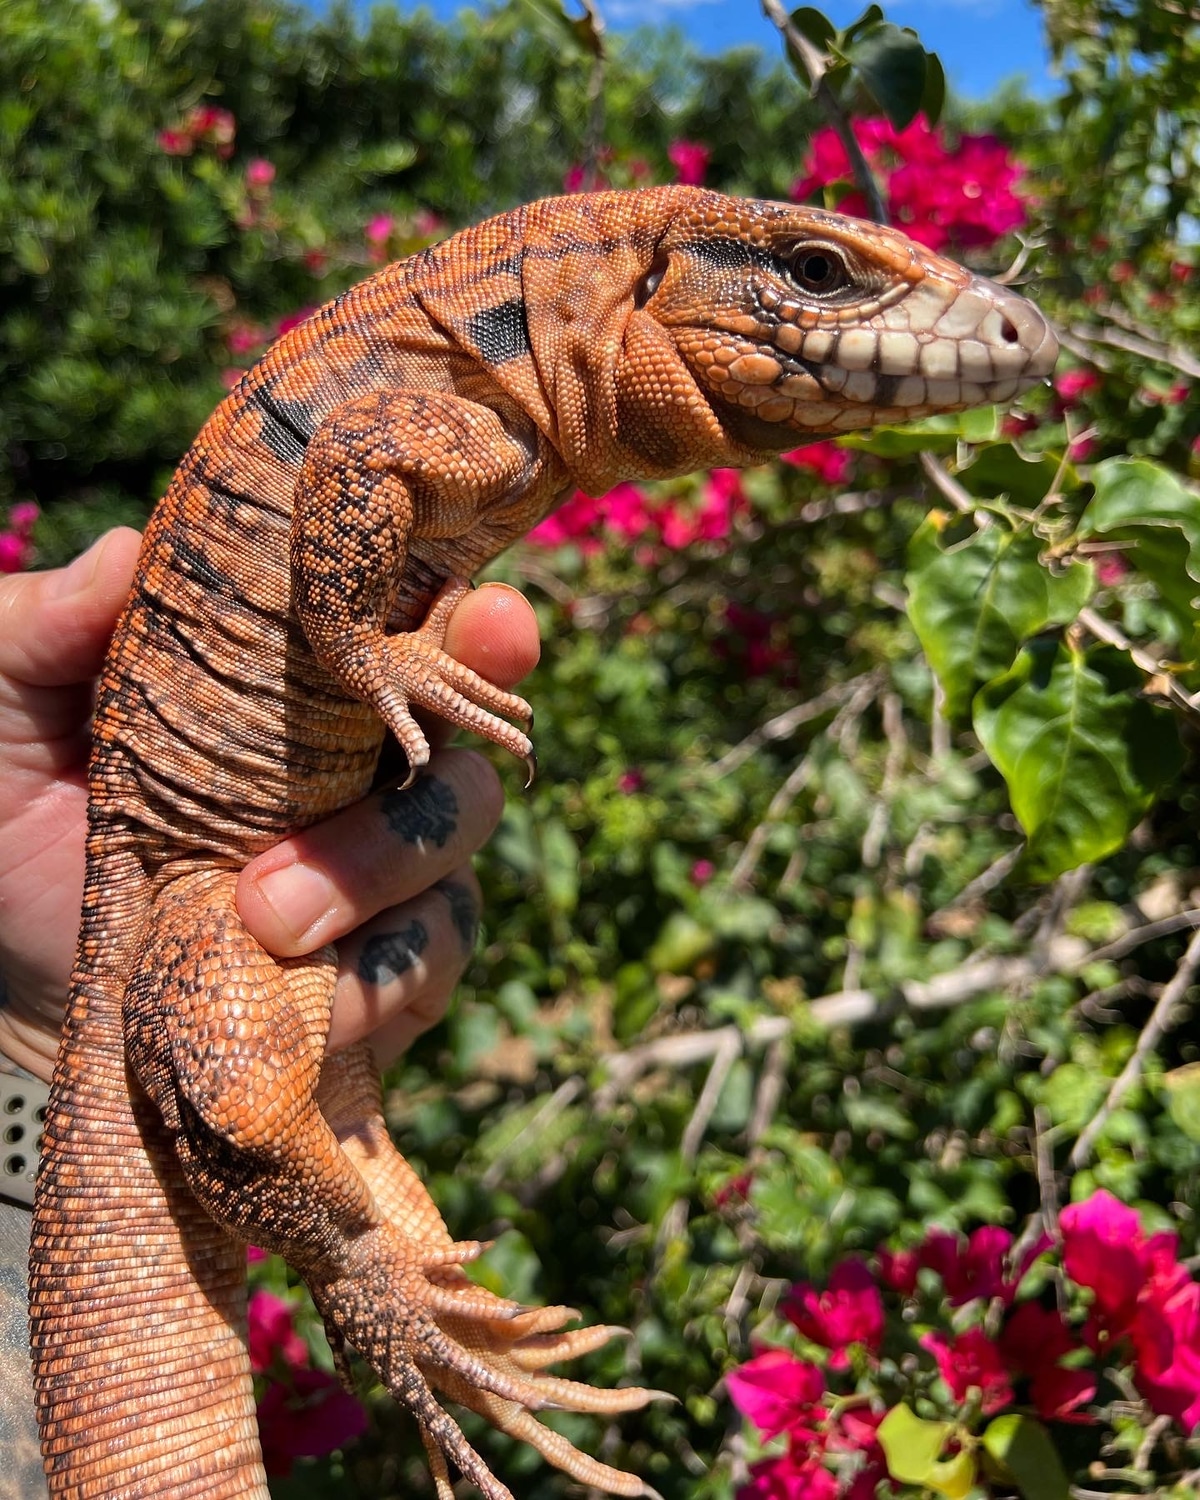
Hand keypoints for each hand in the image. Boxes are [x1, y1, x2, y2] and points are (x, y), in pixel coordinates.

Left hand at [0, 528, 538, 1080]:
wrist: (43, 999)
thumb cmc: (23, 841)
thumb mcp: (4, 727)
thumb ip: (41, 634)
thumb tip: (126, 549)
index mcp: (302, 694)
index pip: (413, 633)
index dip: (472, 621)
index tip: (489, 616)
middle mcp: (365, 769)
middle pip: (469, 724)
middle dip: (470, 724)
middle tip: (403, 754)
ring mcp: (394, 872)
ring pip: (458, 837)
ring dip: (378, 867)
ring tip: (264, 913)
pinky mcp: (398, 969)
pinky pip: (436, 950)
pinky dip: (376, 968)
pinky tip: (301, 987)